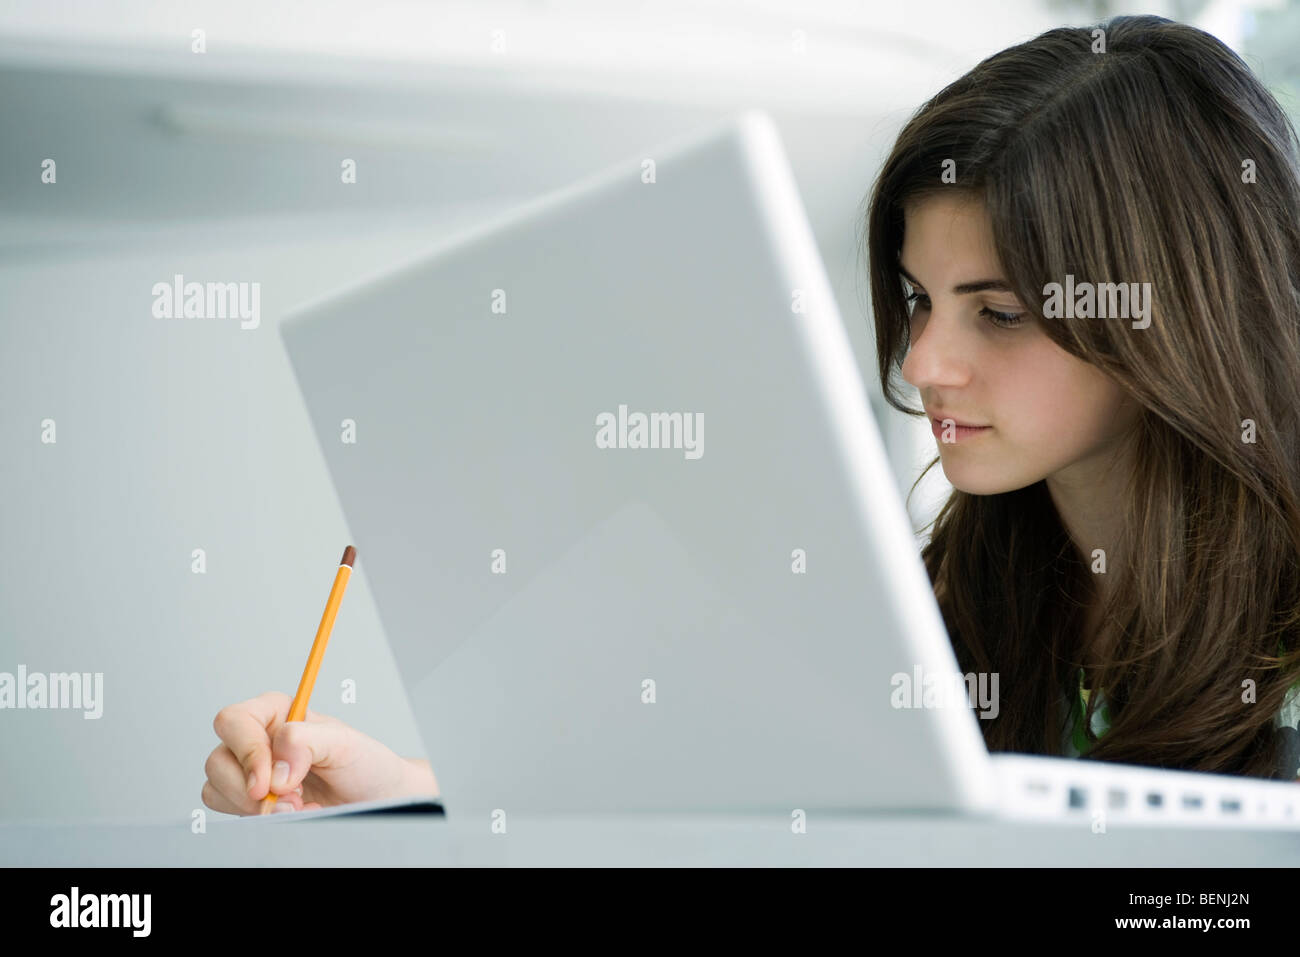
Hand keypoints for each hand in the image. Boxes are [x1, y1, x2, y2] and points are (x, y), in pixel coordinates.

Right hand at [202, 691, 438, 814]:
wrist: (373, 797)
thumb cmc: (363, 763)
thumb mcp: (345, 743)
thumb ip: (307, 742)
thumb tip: (276, 768)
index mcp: (277, 711)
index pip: (234, 721)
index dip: (247, 753)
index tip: (271, 783)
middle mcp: (257, 736)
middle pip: (218, 759)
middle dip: (251, 789)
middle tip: (291, 799)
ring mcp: (248, 768)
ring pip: (216, 786)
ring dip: (255, 805)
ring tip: (298, 804)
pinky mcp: (247, 796)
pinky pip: (224, 807)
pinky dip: (255, 816)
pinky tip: (290, 811)